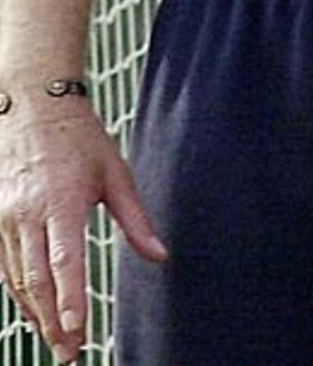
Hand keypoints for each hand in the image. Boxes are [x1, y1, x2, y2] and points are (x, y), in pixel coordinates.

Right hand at [0, 96, 166, 361]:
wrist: (31, 107)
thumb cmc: (80, 139)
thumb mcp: (114, 171)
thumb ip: (136, 218)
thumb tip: (160, 256)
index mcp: (61, 200)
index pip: (64, 258)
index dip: (69, 296)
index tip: (76, 327)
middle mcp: (27, 214)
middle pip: (37, 279)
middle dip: (52, 321)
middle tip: (71, 352)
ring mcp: (6, 219)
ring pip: (17, 279)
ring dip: (36, 314)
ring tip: (57, 342)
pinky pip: (4, 268)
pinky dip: (19, 294)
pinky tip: (35, 312)